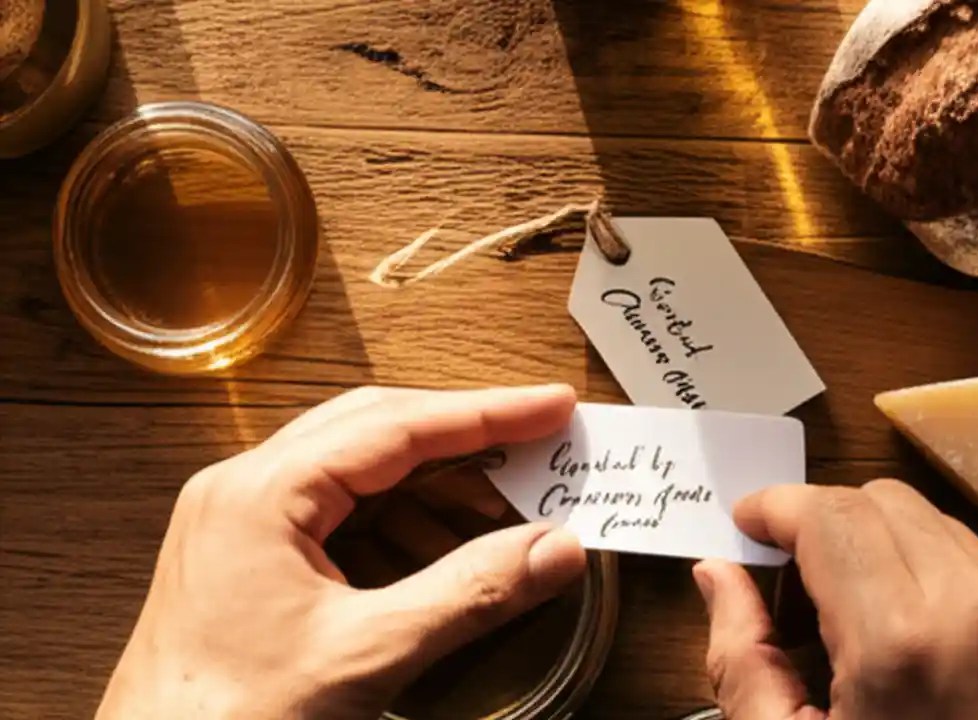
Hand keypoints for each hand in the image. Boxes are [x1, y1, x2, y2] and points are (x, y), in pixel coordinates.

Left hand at [96, 384, 585, 719]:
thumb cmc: (225, 717)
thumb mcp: (365, 654)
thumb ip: (468, 594)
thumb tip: (553, 548)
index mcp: (261, 493)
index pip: (397, 425)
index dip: (486, 413)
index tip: (549, 408)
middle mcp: (245, 492)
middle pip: (377, 433)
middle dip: (464, 440)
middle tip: (536, 445)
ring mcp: (241, 526)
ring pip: (359, 475)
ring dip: (434, 489)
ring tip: (500, 518)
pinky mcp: (249, 563)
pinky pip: (338, 518)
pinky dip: (399, 527)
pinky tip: (438, 559)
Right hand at [693, 480, 977, 719]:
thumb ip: (743, 664)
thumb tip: (717, 579)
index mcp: (900, 645)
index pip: (828, 516)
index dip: (774, 507)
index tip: (744, 524)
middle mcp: (975, 612)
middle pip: (878, 501)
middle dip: (820, 521)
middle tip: (785, 581)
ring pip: (931, 522)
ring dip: (873, 540)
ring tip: (843, 614)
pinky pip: (976, 563)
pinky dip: (924, 570)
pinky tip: (903, 635)